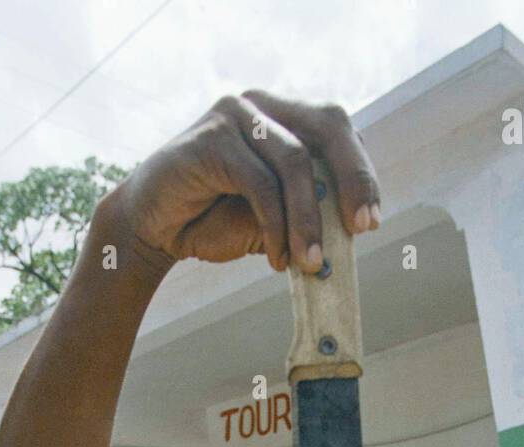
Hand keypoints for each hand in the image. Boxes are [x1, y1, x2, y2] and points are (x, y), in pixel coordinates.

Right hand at [114, 90, 379, 273]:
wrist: (152, 229)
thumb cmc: (213, 221)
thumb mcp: (273, 220)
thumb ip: (307, 213)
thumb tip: (351, 229)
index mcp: (284, 117)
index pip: (338, 133)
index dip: (360, 173)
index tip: (371, 221)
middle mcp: (262, 106)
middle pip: (328, 127)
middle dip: (352, 179)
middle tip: (360, 228)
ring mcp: (235, 114)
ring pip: (294, 162)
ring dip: (308, 219)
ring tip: (310, 262)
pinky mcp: (211, 138)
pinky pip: (259, 183)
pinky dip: (275, 225)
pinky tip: (276, 257)